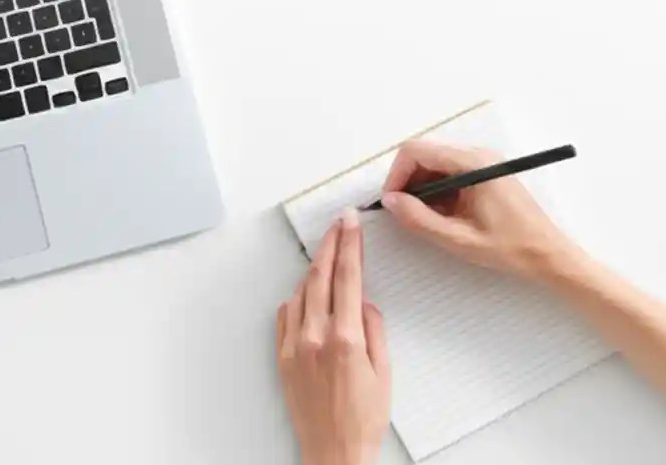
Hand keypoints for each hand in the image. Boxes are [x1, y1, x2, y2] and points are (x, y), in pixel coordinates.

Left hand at [278, 210, 390, 464]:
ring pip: (300, 294)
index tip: (350, 223)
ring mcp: (293, 347)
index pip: (347, 278)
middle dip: (330, 244)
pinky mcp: (281, 358)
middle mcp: (314, 338)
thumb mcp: (384, 373)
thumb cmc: (364, 419)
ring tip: (327, 255)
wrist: (333, 453)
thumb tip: (363, 301)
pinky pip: (285, 317)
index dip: (349, 245)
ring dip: (313, 270)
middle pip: (319, 277)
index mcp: (344, 339)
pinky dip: (297, 299)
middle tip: (337, 224)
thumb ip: (374, 330)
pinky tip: (306, 294)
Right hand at [380, 140, 583, 282]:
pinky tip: (441, 215)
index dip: (396, 174)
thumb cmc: (510, 248)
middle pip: (425, 154)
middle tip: (403, 213)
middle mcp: (477, 155)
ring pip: (435, 164)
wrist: (550, 255)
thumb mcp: (459, 239)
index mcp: (473, 164)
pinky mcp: (485, 174)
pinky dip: (436, 191)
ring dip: (421, 188)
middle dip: (407, 181)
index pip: (417, 150)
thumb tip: (390, 201)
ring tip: (423, 218)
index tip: (390, 202)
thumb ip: (420, 219)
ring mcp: (483, 163)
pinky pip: (449, 173)